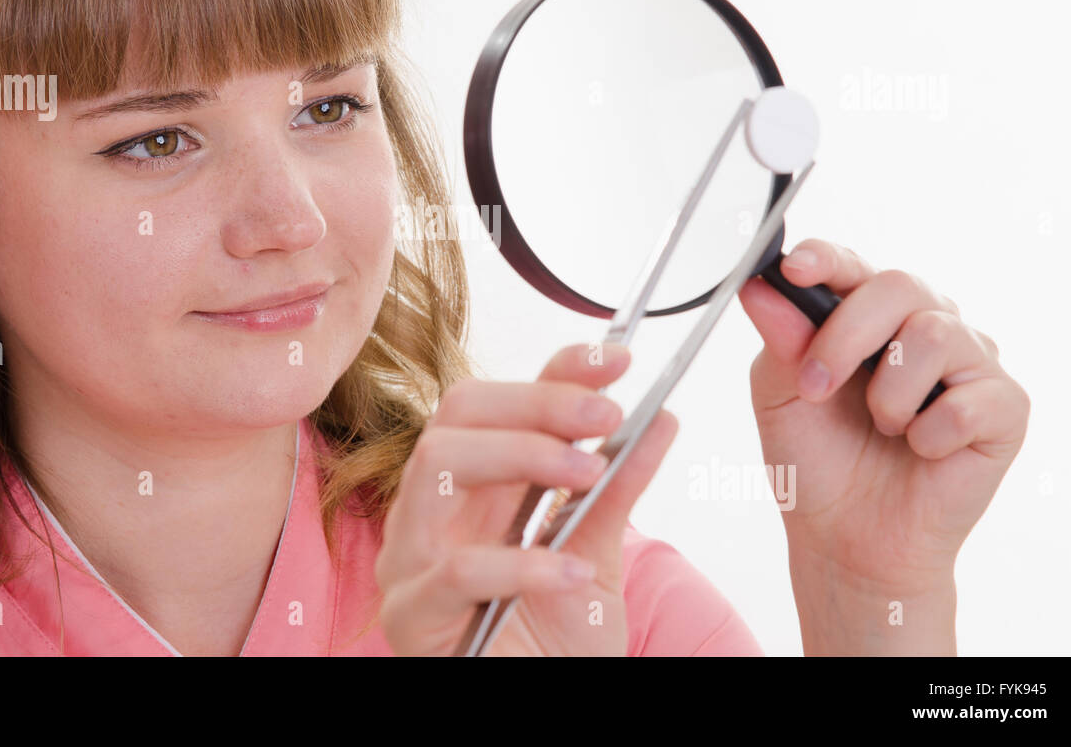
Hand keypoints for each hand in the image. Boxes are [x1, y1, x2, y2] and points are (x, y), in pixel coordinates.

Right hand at [375, 342, 677, 655]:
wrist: (543, 711)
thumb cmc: (553, 640)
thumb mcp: (596, 556)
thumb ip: (616, 489)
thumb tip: (659, 416)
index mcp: (470, 487)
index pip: (495, 403)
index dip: (553, 372)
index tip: (617, 359)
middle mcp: (431, 510)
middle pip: (456, 415)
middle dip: (536, 403)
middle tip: (608, 415)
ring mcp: (410, 558)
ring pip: (436, 464)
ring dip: (520, 454)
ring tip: (589, 473)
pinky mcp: (410, 614)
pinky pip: (457, 569)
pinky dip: (522, 562)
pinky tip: (572, 570)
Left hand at [737, 239, 1029, 608]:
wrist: (848, 539)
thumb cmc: (817, 461)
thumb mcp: (781, 396)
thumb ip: (780, 340)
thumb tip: (761, 287)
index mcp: (866, 315)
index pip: (851, 265)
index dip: (826, 259)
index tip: (795, 268)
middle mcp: (923, 326)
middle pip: (899, 285)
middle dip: (846, 336)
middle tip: (815, 388)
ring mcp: (969, 363)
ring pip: (935, 335)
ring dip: (888, 395)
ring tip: (882, 429)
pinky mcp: (1005, 408)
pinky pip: (969, 400)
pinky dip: (929, 433)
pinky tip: (920, 451)